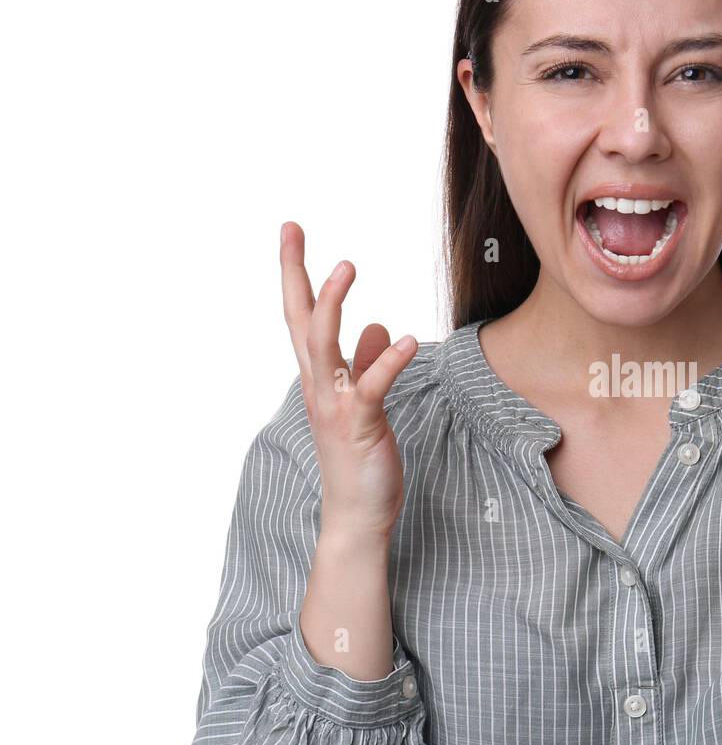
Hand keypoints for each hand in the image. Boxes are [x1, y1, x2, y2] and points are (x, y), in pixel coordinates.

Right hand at [280, 221, 418, 539]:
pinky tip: (409, 341)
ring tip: (347, 265)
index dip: (296, 274)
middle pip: (300, 319)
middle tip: (291, 229)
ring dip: (333, 303)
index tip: (291, 232)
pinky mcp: (360, 425)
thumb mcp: (363, 404)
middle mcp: (318, 386)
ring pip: (324, 345)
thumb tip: (375, 327)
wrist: (356, 515)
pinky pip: (371, 386)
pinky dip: (387, 361)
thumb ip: (365, 364)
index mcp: (319, 378)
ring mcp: (334, 405)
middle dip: (294, 273)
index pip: (302, 316)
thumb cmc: (359, 461)